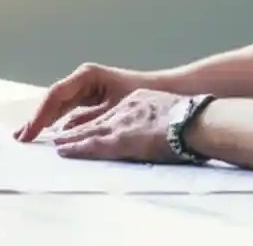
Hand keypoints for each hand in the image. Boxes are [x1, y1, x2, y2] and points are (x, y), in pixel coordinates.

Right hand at [13, 63, 152, 141]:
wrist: (163, 90)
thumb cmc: (142, 94)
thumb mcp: (114, 108)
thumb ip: (90, 120)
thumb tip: (65, 134)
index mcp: (87, 75)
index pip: (56, 95)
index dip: (41, 114)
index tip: (31, 131)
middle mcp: (81, 80)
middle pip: (52, 100)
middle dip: (37, 119)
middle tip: (20, 138)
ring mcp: (83, 89)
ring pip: (57, 106)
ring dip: (43, 122)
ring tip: (24, 138)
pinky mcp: (88, 100)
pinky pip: (67, 112)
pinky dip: (55, 123)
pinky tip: (44, 135)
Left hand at [51, 89, 184, 162]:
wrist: (196, 120)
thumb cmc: (194, 119)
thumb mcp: (172, 109)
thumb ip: (161, 118)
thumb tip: (165, 131)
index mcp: (138, 101)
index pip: (110, 113)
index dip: (95, 122)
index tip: (82, 127)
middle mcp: (126, 109)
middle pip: (95, 121)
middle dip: (76, 128)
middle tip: (58, 135)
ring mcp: (123, 124)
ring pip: (89, 132)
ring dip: (70, 139)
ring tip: (55, 144)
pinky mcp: (121, 139)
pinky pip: (93, 144)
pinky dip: (76, 148)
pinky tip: (64, 151)